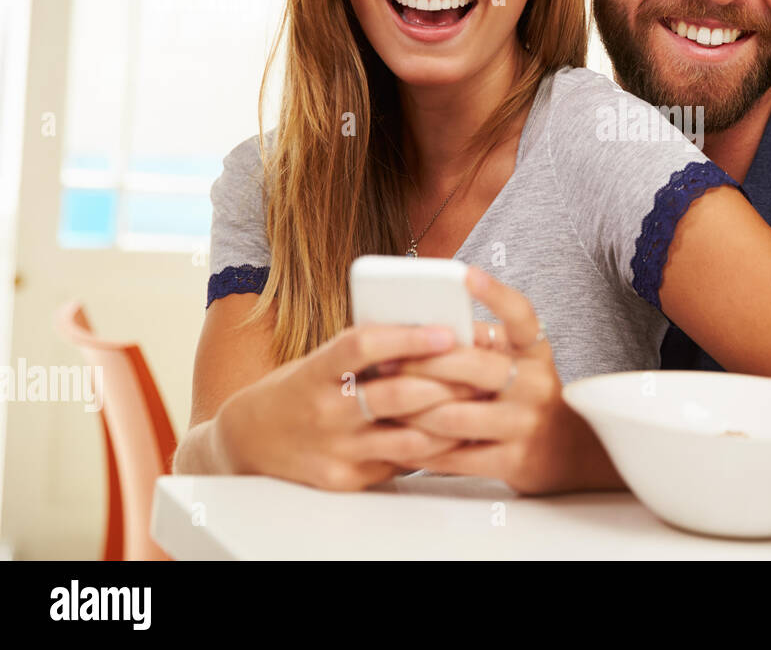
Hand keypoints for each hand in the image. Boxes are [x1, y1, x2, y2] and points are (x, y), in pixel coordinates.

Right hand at [216, 323, 470, 490]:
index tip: (445, 331)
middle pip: (396, 395)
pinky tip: (457, 434)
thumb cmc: (299, 389)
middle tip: (483, 369)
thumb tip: (434, 332)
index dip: (407, 337)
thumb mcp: (321, 360)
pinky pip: (401, 465)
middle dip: (447, 381)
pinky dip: (433, 448)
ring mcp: (335, 450)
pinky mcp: (346, 480)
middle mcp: (323, 411)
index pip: (361, 346)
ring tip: (480, 401)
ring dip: (450, 419)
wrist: (247, 441)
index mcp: (314, 371)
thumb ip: (367, 351)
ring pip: (408, 438)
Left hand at [389, 266, 608, 494]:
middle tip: (386, 362)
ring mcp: (525, 424)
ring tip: (383, 402)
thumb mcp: (519, 362)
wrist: (567, 450)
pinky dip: (420, 448)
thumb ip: (483, 345)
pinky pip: (454, 455)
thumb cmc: (526, 395)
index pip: (521, 314)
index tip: (464, 274)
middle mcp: (536, 384)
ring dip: (412, 410)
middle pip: (474, 367)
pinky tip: (397, 439)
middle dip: (423, 364)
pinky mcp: (513, 461)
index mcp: (535, 351)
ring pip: (455, 416)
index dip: (495, 293)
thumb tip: (421, 327)